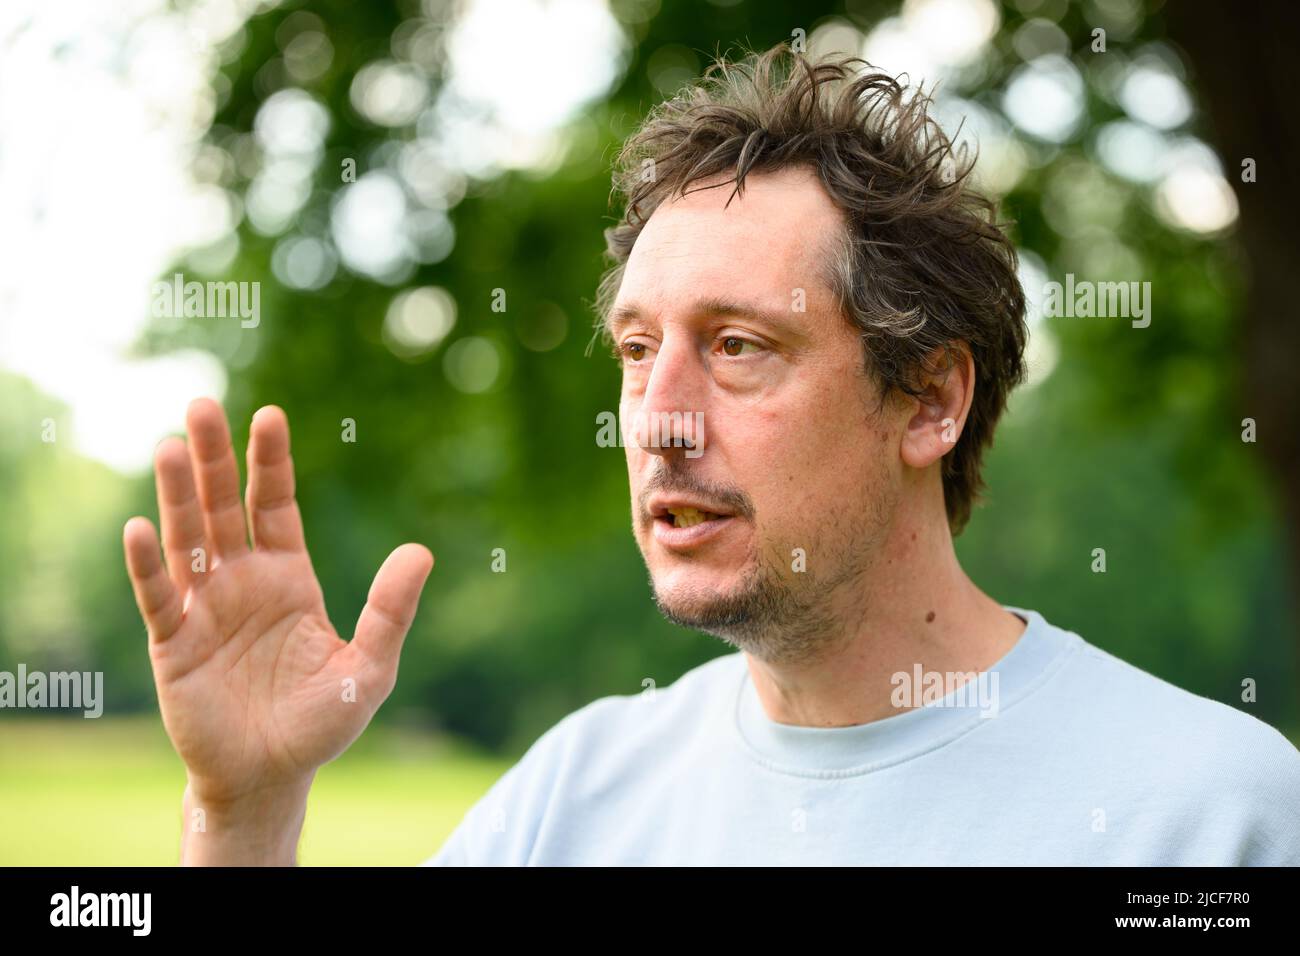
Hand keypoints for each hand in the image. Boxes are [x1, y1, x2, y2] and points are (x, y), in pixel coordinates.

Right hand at [123, 399, 432, 811]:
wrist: (272, 776)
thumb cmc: (322, 722)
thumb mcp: (369, 667)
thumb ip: (391, 611)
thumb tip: (420, 550)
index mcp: (288, 576)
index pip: (274, 505)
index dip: (270, 461)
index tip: (269, 414)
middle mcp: (243, 581)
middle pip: (223, 507)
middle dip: (214, 458)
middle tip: (201, 404)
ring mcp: (206, 609)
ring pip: (187, 540)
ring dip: (176, 496)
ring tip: (168, 447)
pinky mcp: (175, 644)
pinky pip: (160, 597)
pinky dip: (150, 565)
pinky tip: (142, 529)